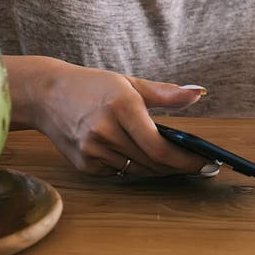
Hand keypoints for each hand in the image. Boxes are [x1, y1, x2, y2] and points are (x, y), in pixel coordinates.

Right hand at [30, 59, 210, 176]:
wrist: (47, 94)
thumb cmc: (92, 85)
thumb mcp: (129, 82)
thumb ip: (166, 93)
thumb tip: (198, 94)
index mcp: (122, 106)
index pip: (159, 146)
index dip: (186, 160)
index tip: (207, 164)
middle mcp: (106, 131)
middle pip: (151, 162)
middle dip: (177, 166)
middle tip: (198, 165)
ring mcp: (92, 151)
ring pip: (136, 170)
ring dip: (157, 168)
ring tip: (175, 161)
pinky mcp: (83, 165)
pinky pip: (118, 172)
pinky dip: (132, 166)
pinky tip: (140, 157)